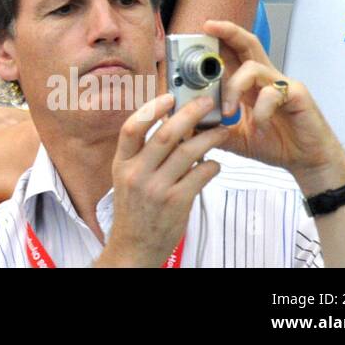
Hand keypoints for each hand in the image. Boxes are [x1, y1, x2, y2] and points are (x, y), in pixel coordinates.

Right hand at [97, 94, 229, 266]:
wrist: (134, 247)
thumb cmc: (134, 210)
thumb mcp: (127, 179)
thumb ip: (144, 155)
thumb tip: (174, 127)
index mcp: (122, 164)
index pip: (131, 128)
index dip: (151, 109)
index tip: (169, 96)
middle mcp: (137, 174)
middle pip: (166, 135)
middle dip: (190, 114)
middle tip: (207, 104)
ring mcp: (157, 189)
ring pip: (188, 152)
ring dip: (209, 138)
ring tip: (222, 131)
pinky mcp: (177, 203)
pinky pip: (200, 175)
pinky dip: (212, 165)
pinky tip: (215, 164)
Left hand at [206, 19, 344, 189]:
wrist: (309, 161)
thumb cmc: (278, 144)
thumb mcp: (238, 138)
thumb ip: (215, 130)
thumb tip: (188, 127)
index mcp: (251, 84)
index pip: (234, 54)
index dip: (219, 40)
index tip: (201, 32)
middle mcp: (266, 79)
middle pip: (249, 44)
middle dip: (228, 31)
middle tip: (208, 27)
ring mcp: (282, 85)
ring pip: (253, 68)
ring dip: (233, 88)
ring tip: (228, 112)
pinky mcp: (297, 96)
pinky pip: (272, 94)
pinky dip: (259, 111)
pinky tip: (259, 127)